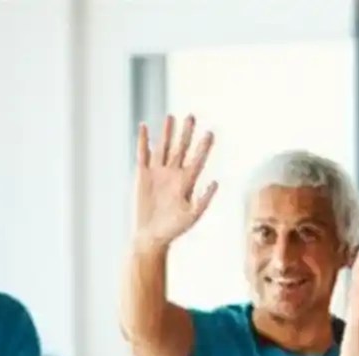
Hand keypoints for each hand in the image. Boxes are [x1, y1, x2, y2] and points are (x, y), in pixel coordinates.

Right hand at [133, 114, 217, 250]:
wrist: (151, 236)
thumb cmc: (174, 229)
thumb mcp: (192, 215)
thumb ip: (204, 199)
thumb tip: (215, 181)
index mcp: (187, 182)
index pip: (197, 160)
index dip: (203, 147)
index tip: (210, 133)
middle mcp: (173, 174)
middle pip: (181, 149)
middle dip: (186, 133)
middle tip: (192, 116)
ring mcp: (158, 173)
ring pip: (163, 148)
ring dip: (167, 133)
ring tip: (171, 117)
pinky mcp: (142, 175)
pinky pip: (143, 154)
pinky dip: (143, 141)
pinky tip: (144, 127)